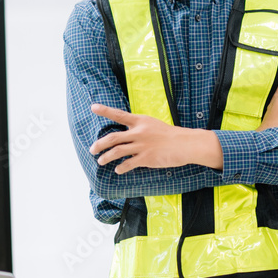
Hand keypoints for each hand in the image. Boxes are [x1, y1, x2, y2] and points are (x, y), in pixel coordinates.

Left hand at [89, 103, 222, 173]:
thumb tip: (126, 135)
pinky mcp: (146, 158)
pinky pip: (128, 164)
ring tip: (101, 161)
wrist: (186, 144)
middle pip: (112, 138)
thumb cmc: (171, 135)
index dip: (105, 111)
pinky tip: (118, 170)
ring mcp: (142, 146)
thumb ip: (139, 128)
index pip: (119, 114)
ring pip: (117, 152)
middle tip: (92, 150)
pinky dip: (121, 168)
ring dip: (106, 158)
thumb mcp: (153, 125)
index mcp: (141, 121)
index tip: (93, 107)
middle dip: (99, 144)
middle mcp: (139, 132)